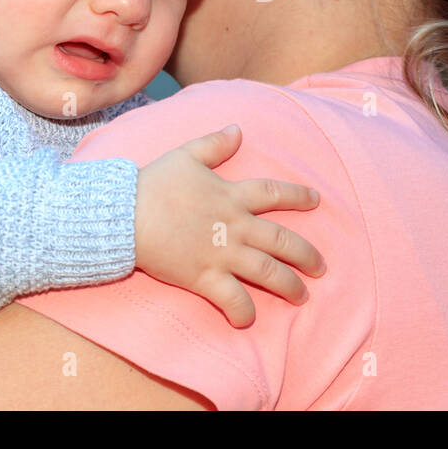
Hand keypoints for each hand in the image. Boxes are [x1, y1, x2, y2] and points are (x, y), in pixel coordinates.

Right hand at [133, 123, 326, 327]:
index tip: (316, 201)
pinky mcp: (204, 277)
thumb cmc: (153, 184)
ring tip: (302, 295)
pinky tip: (248, 319)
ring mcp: (222, 254)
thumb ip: (215, 144)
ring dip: (289, 285)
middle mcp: (235, 226)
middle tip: (321, 267)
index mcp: (231, 195)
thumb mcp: (186, 155)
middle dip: (306, 255)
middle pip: (282, 241)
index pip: (273, 194)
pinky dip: (243, 311)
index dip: (298, 196)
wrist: (126, 214)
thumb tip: (237, 129)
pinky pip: (232, 298)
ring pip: (267, 272)